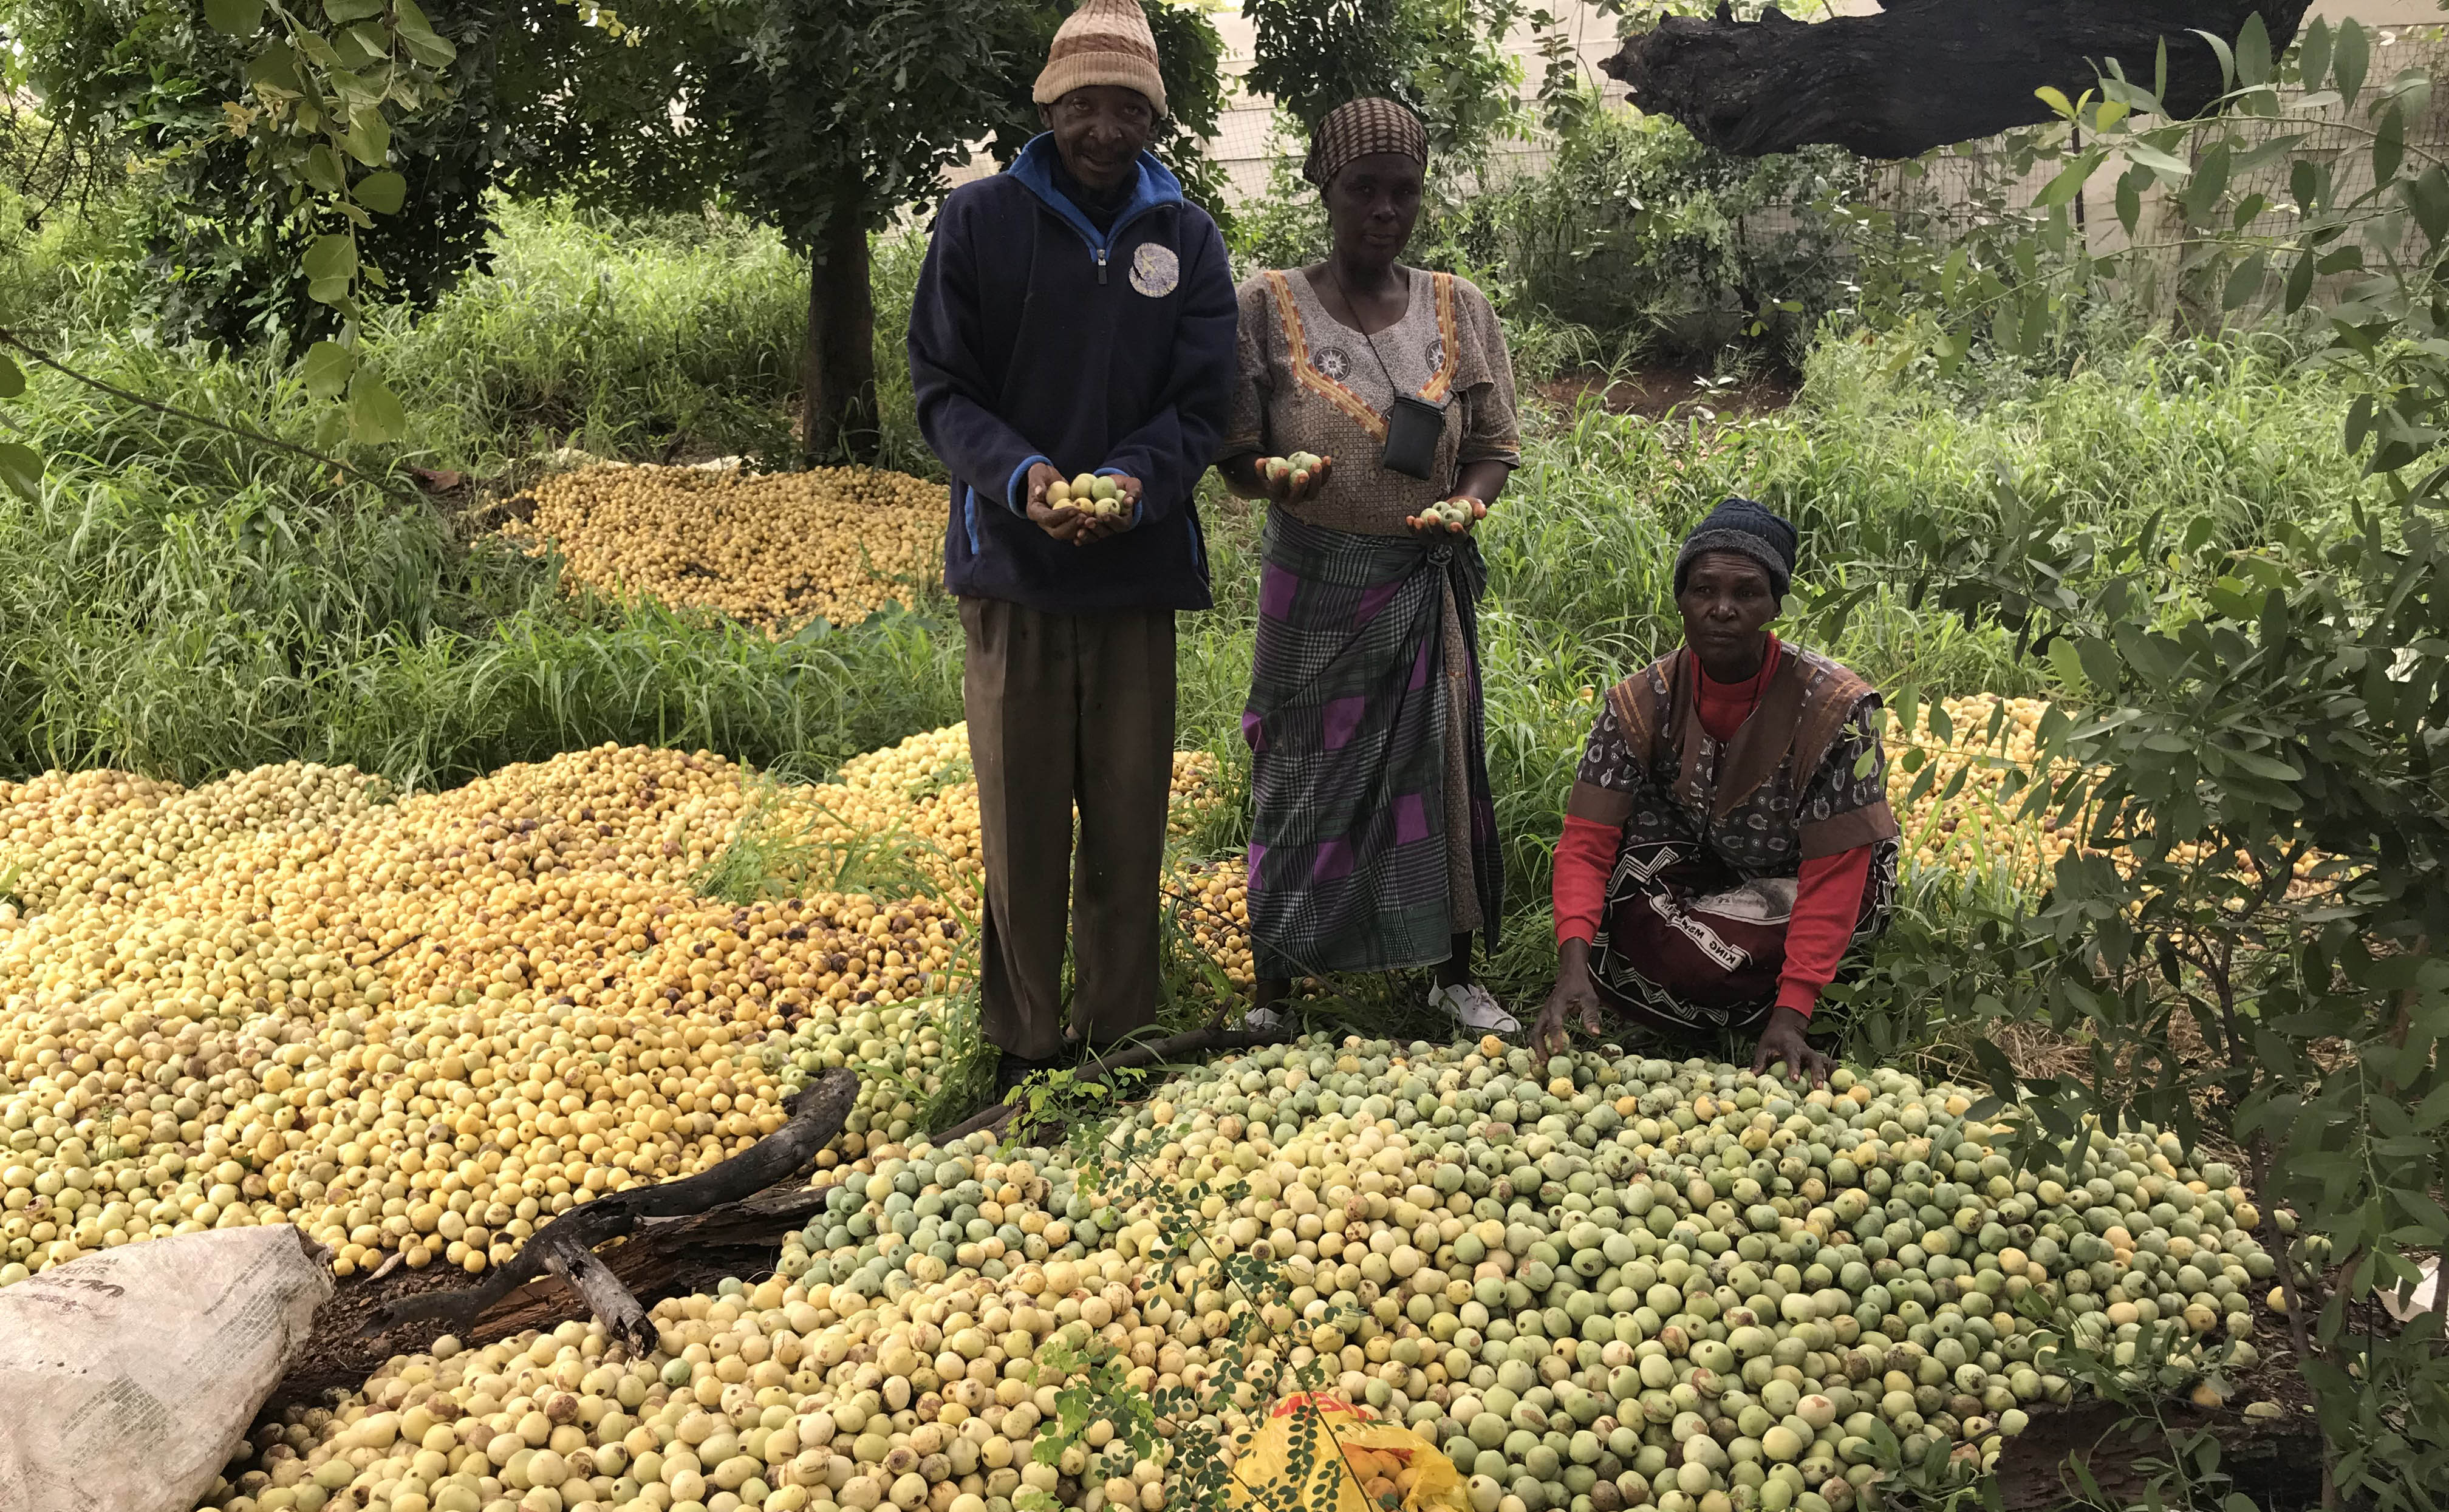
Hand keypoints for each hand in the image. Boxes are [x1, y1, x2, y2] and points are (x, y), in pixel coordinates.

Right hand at [1024, 467, 1139, 544]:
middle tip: (1085, 516)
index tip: (1074, 508)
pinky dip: (1085, 529)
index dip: (1061, 515)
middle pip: (1058, 532)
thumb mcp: (1037, 474)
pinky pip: (1076, 531)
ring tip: (1092, 519)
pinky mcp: (1066, 524)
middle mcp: (1044, 523)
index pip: (1047, 518)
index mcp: (1035, 512)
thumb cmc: (1041, 474)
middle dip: (1072, 526)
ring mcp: (1056, 525)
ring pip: (1068, 534)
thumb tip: (1039, 491)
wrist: (1047, 479)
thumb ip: (1037, 483)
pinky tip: (1095, 523)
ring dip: (1081, 529)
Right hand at [1252, 453, 1331, 503]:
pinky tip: (1327, 458)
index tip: (1283, 468)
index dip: (1280, 480)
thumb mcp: (1263, 470)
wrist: (1282, 482)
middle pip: (1297, 496)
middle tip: (1303, 473)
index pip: (1277, 490)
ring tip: (1317, 464)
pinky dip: (1326, 471)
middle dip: (1301, 485)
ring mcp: (1304, 496)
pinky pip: (1322, 482)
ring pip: (1312, 492)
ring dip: (1316, 479)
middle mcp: (1291, 500)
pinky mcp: (1315, 489)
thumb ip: (1261, 466)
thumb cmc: (1270, 473)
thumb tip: (1261, 461)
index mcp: (1276, 495)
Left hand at [1406, 496, 1485, 534]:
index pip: (1459, 537)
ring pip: (1427, 538)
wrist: (1455, 504)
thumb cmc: (1467, 505)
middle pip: (1441, 538)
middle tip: (1433, 517)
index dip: (1457, 532)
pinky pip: (1417, 532)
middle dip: (1436, 529)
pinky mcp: (1425, 531)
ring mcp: (1434, 537)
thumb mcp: (1475, 504)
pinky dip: (1412, 527)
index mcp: (1461, 536)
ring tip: (1417, 520)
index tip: (1455, 524)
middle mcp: (1447, 539)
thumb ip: (1479, 509)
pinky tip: (1409, 518)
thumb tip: (1482, 513)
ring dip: (1421, 531)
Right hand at [1532, 941, 1602, 1059]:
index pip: (1554, 1024)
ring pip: (1534, 1033)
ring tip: (1543, 1064)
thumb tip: (1595, 1033)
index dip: (1555, 1038)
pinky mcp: (1543, 1019)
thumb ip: (1591, 1016)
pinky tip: (1544, 1056)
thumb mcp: (1590, 999)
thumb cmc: (1580, 987)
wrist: (1569, 975)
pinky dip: (1538, 1045)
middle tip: (1546, 1063)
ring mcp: (1543, 1015)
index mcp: (1557, 1005)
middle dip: (1539, 1048)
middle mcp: (1546, 1011)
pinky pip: (1537, 1033)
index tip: (1558, 1051)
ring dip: (1537, 1048)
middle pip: (1536, 1031)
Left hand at [1751, 1004, 1833, 1086]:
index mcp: (1790, 1046)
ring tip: (1834, 1090)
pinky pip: (1830, 1065)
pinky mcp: (1819, 1057)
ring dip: (1829, 1075)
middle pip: (1815, 1060)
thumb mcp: (1763, 1048)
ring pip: (1826, 1062)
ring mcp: (1814, 1053)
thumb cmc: (1773, 1039)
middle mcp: (1805, 1050)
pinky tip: (1837, 1087)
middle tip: (1819, 1087)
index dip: (1794, 1068)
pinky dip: (1834, 1074)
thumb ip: (1759, 1063)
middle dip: (1818, 1073)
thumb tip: (1751, 1077)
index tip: (1795, 1079)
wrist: (1786, 1027)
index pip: (1793, 1057)